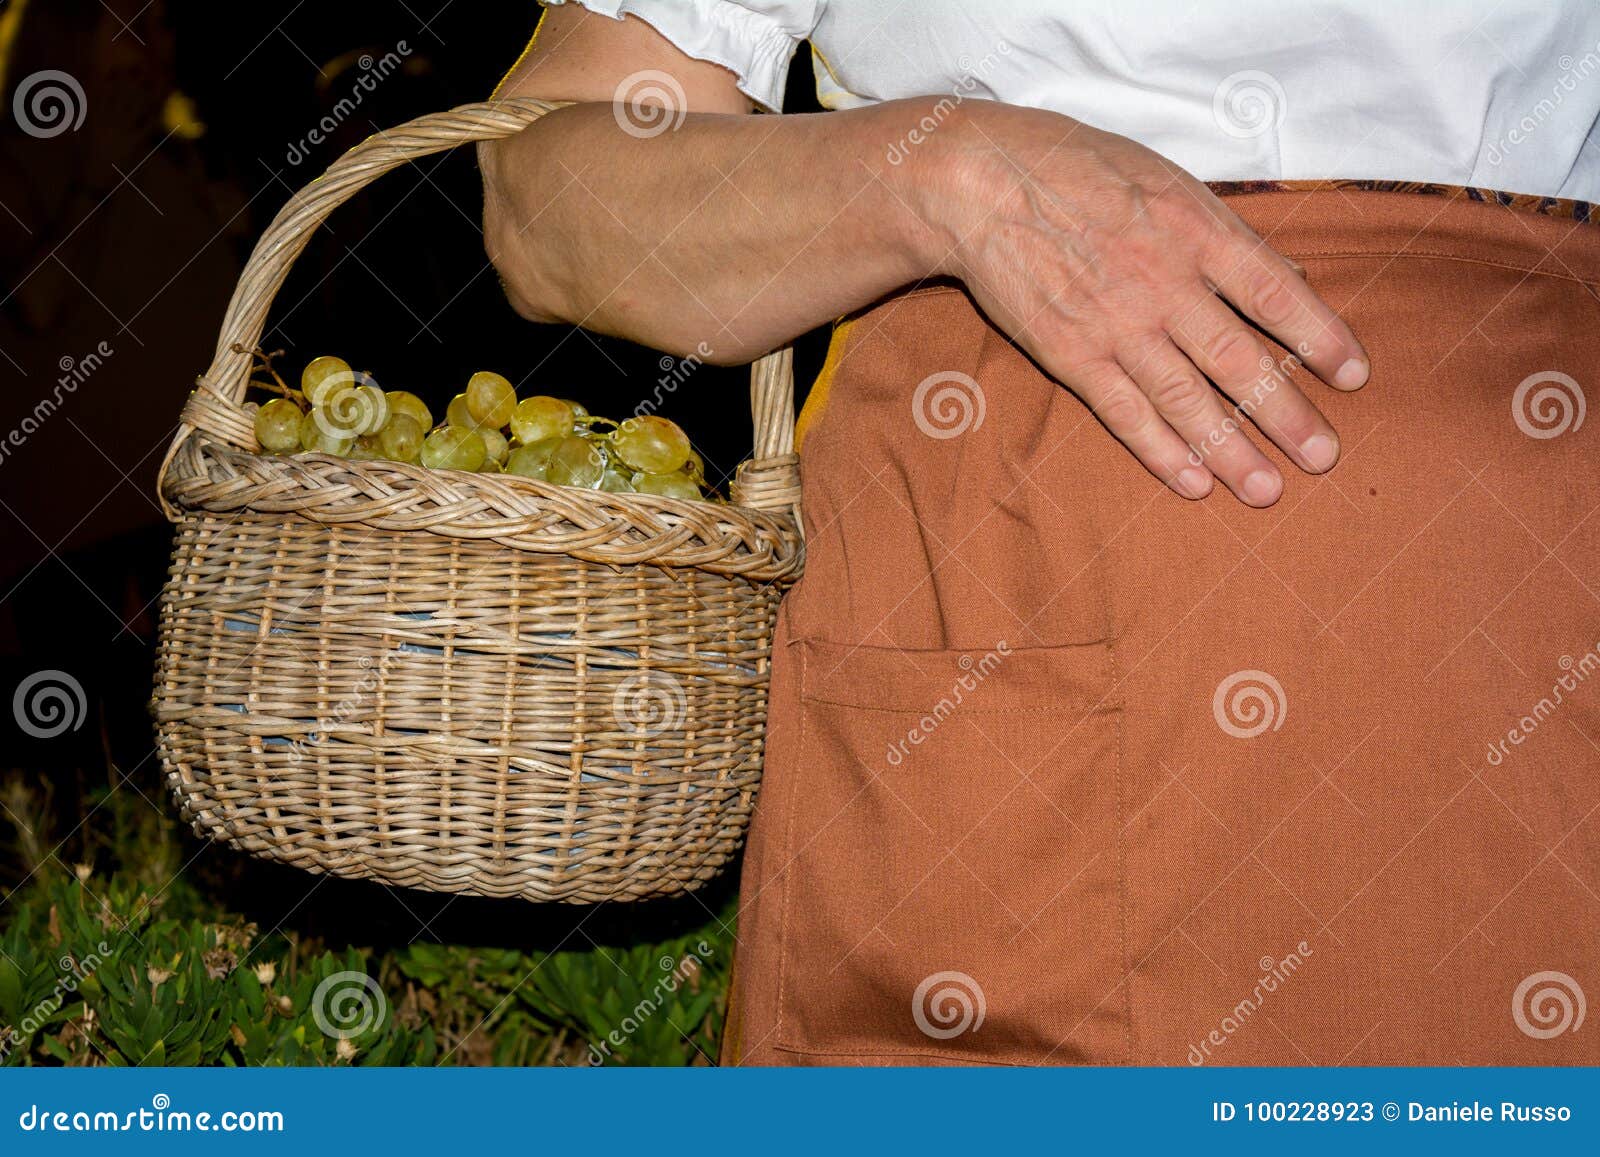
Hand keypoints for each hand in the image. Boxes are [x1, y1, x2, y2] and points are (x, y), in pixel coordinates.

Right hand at [905, 102, 1367, 505]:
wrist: (986, 184)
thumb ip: (1226, 232)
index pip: (1275, 294)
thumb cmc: (1082, 170)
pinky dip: (1159, 450)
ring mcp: (1115, 324)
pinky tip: (1192, 482)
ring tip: (1266, 489)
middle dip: (1286, 413)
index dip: (1320, 338)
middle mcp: (1162, 282)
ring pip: (1185, 398)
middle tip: (1323, 457)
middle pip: (1238, 359)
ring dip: (1230, 449)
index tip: (1355, 376)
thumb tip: (1289, 281)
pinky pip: (1123, 412)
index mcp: (1196, 230)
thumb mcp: (1168, 180)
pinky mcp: (1070, 354)